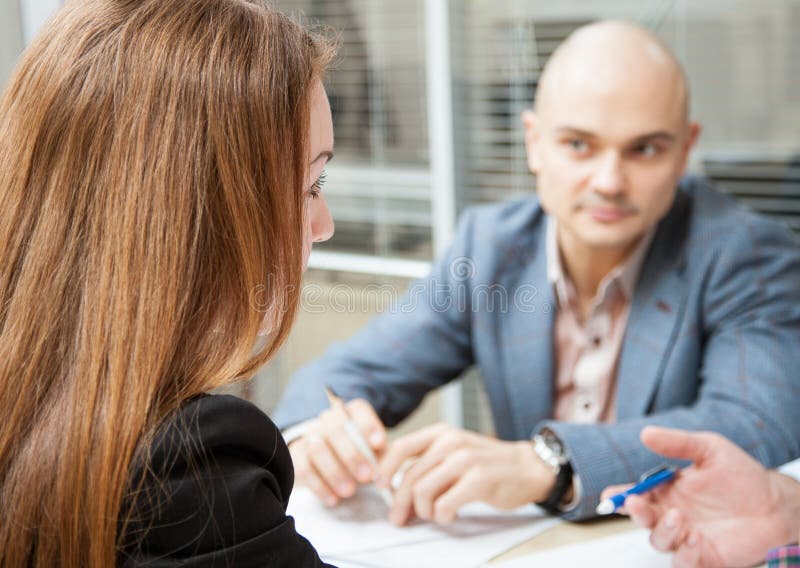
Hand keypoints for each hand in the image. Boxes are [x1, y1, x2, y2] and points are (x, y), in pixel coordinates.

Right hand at [289, 398, 386, 505]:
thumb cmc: (362, 456)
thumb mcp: (376, 453)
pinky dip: (319, 485)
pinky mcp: (297, 455)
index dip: (368, 425)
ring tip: (349, 491)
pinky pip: (304, 468)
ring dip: (334, 471)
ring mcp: (310, 436)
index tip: (379, 444)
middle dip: (352, 453)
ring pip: (317, 448)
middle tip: (366, 476)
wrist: (330, 462)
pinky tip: (333, 499)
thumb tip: (385, 471)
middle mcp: (328, 419)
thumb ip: (384, 458)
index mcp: (351, 412)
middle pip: (336, 427)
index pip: (358, 409)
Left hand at [377, 423, 554, 525]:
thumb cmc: (486, 463)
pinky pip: (445, 505)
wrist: (527, 468)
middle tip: (399, 518)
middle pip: (409, 476)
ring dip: (423, 511)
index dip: (384, 470)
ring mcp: (466, 460)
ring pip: (423, 492)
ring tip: (433, 514)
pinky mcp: (479, 480)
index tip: (379, 487)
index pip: (400, 447)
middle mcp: (451, 442)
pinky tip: (450, 514)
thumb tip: (390, 484)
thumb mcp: (453, 451)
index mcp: (441, 433)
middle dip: (399, 502)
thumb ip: (426, 461)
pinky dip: (442, 516)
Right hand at [601, 426, 799, 567]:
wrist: (776, 504)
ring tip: (677, 517)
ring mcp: (687, 537)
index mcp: (667, 491)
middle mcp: (672, 515)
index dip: (619, 497)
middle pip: (642, 519)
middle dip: (635, 512)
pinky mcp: (705, 558)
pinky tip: (697, 538)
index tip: (611, 496)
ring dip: (662, 531)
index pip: (636, 495)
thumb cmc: (741, 476)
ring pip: (659, 542)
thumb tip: (645, 433)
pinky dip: (686, 555)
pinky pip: (684, 563)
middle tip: (637, 503)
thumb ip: (677, 443)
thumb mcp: (709, 449)